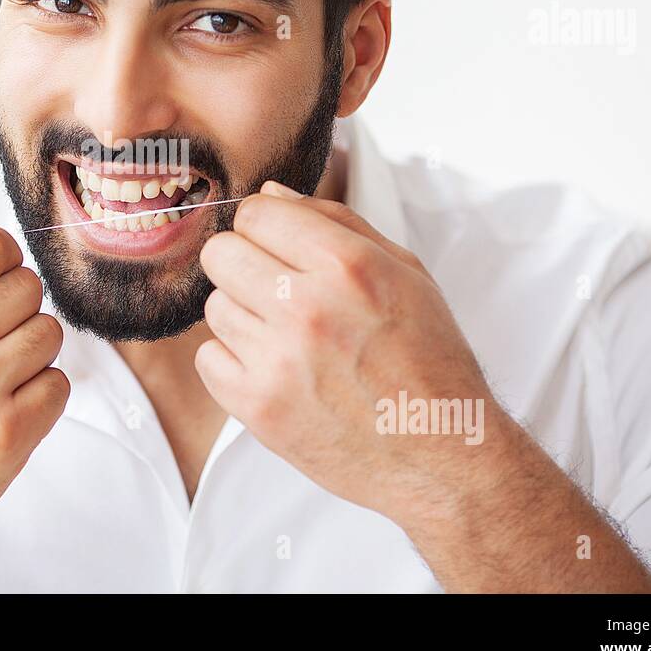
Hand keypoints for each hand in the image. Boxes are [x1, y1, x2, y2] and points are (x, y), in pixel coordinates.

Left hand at [196, 181, 501, 527]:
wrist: (443, 455)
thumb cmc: (429, 361)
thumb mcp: (405, 272)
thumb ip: (334, 223)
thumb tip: (270, 194)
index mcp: (347, 264)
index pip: (255, 213)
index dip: (265, 228)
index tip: (279, 247)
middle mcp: (307, 307)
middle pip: (221, 253)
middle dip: (246, 265)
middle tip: (279, 292)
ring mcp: (278, 360)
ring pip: (214, 306)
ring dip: (244, 316)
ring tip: (288, 338)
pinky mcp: (258, 406)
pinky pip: (207, 358)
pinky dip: (234, 363)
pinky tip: (275, 370)